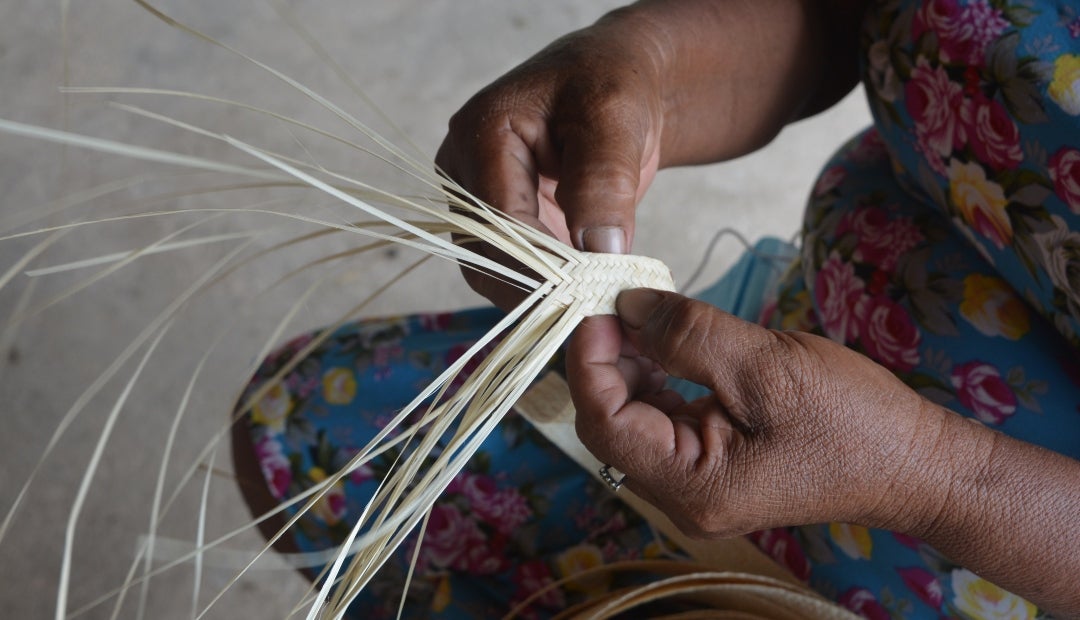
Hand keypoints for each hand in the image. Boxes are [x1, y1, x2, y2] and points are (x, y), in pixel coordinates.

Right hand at [435, 20, 664, 308]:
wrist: (615, 87)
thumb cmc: (612, 86)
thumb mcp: (615, 119)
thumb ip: (603, 181)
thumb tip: (598, 251)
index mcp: (481, 133)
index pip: (498, 218)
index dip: (540, 266)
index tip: (586, 299)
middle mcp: (465, 171)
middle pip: (485, 253)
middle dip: (538, 290)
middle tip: (593, 321)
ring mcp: (478, 203)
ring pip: (492, 272)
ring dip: (540, 298)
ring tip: (593, 315)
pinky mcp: (501, 227)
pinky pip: (512, 272)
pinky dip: (546, 292)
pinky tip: (584, 302)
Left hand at [568, 288, 1079, 615]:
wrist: (912, 463)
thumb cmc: (851, 418)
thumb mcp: (765, 364)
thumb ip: (688, 335)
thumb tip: (626, 305)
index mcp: (691, 485)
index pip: (603, 422)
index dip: (589, 359)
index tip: (597, 303)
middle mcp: (681, 496)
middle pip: (611, 421)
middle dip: (607, 357)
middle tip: (614, 297)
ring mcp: (695, 484)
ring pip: (634, 418)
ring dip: (629, 363)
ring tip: (638, 310)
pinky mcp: (711, 465)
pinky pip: (663, 420)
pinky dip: (656, 377)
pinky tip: (662, 340)